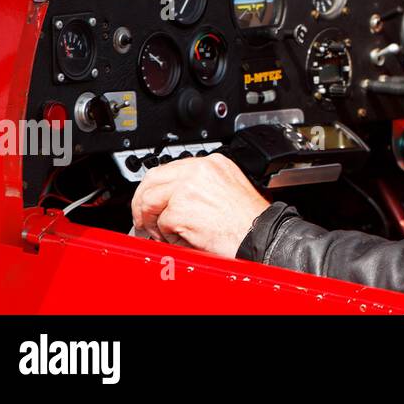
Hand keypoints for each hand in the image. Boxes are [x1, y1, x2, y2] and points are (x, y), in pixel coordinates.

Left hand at [131, 154, 270, 256]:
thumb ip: (202, 187)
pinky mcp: (181, 208)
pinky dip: (166, 235)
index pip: (169, 168)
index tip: (152, 203)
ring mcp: (188, 187)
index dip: (155, 188)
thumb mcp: (227, 190)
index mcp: (212, 163)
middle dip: (142, 201)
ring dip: (151, 219)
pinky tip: (180, 239)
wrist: (261, 235)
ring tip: (161, 233)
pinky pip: (160, 222)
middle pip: (153, 178)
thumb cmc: (250, 220)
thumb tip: (171, 199)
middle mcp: (199, 170)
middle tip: (144, 220)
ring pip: (150, 199)